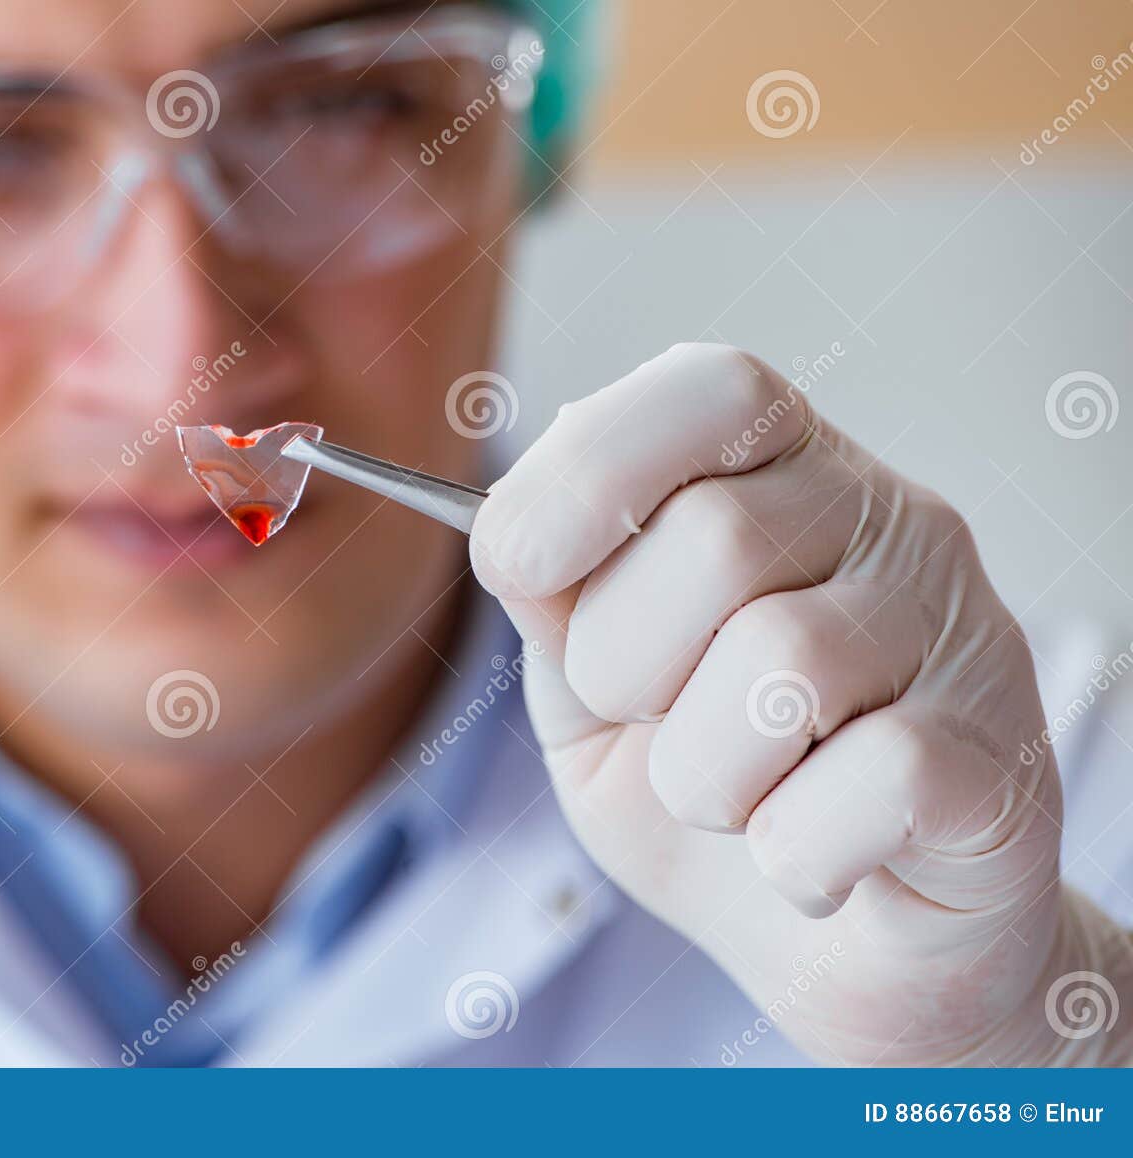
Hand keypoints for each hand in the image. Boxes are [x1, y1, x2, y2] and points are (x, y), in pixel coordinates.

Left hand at [470, 343, 1080, 1064]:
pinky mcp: (999, 763)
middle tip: (656, 728)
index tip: (518, 567)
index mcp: (782, 476)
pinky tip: (813, 861)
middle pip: (720, 536)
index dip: (586, 473)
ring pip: (785, 663)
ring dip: (703, 776)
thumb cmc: (713, 794)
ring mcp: (962, 636)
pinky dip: (794, 852)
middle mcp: (891, 524)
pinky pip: (873, 779)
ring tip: (737, 804)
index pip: (712, 389)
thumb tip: (514, 532)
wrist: (839, 952)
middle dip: (625, 665)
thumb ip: (555, 608)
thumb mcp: (589, 695)